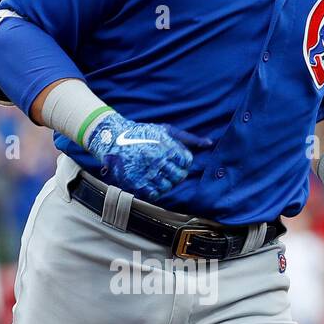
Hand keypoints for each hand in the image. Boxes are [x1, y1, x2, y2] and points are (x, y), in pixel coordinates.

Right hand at [87, 112, 210, 199]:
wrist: (114, 138)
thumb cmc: (143, 133)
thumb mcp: (166, 130)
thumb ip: (188, 138)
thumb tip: (209, 143)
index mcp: (168, 147)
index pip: (187, 162)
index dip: (184, 164)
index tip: (177, 162)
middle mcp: (159, 160)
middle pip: (179, 176)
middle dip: (176, 175)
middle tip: (168, 171)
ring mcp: (147, 172)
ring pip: (168, 187)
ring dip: (167, 184)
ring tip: (160, 177)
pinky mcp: (137, 182)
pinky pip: (153, 194)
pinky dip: (155, 191)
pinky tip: (151, 183)